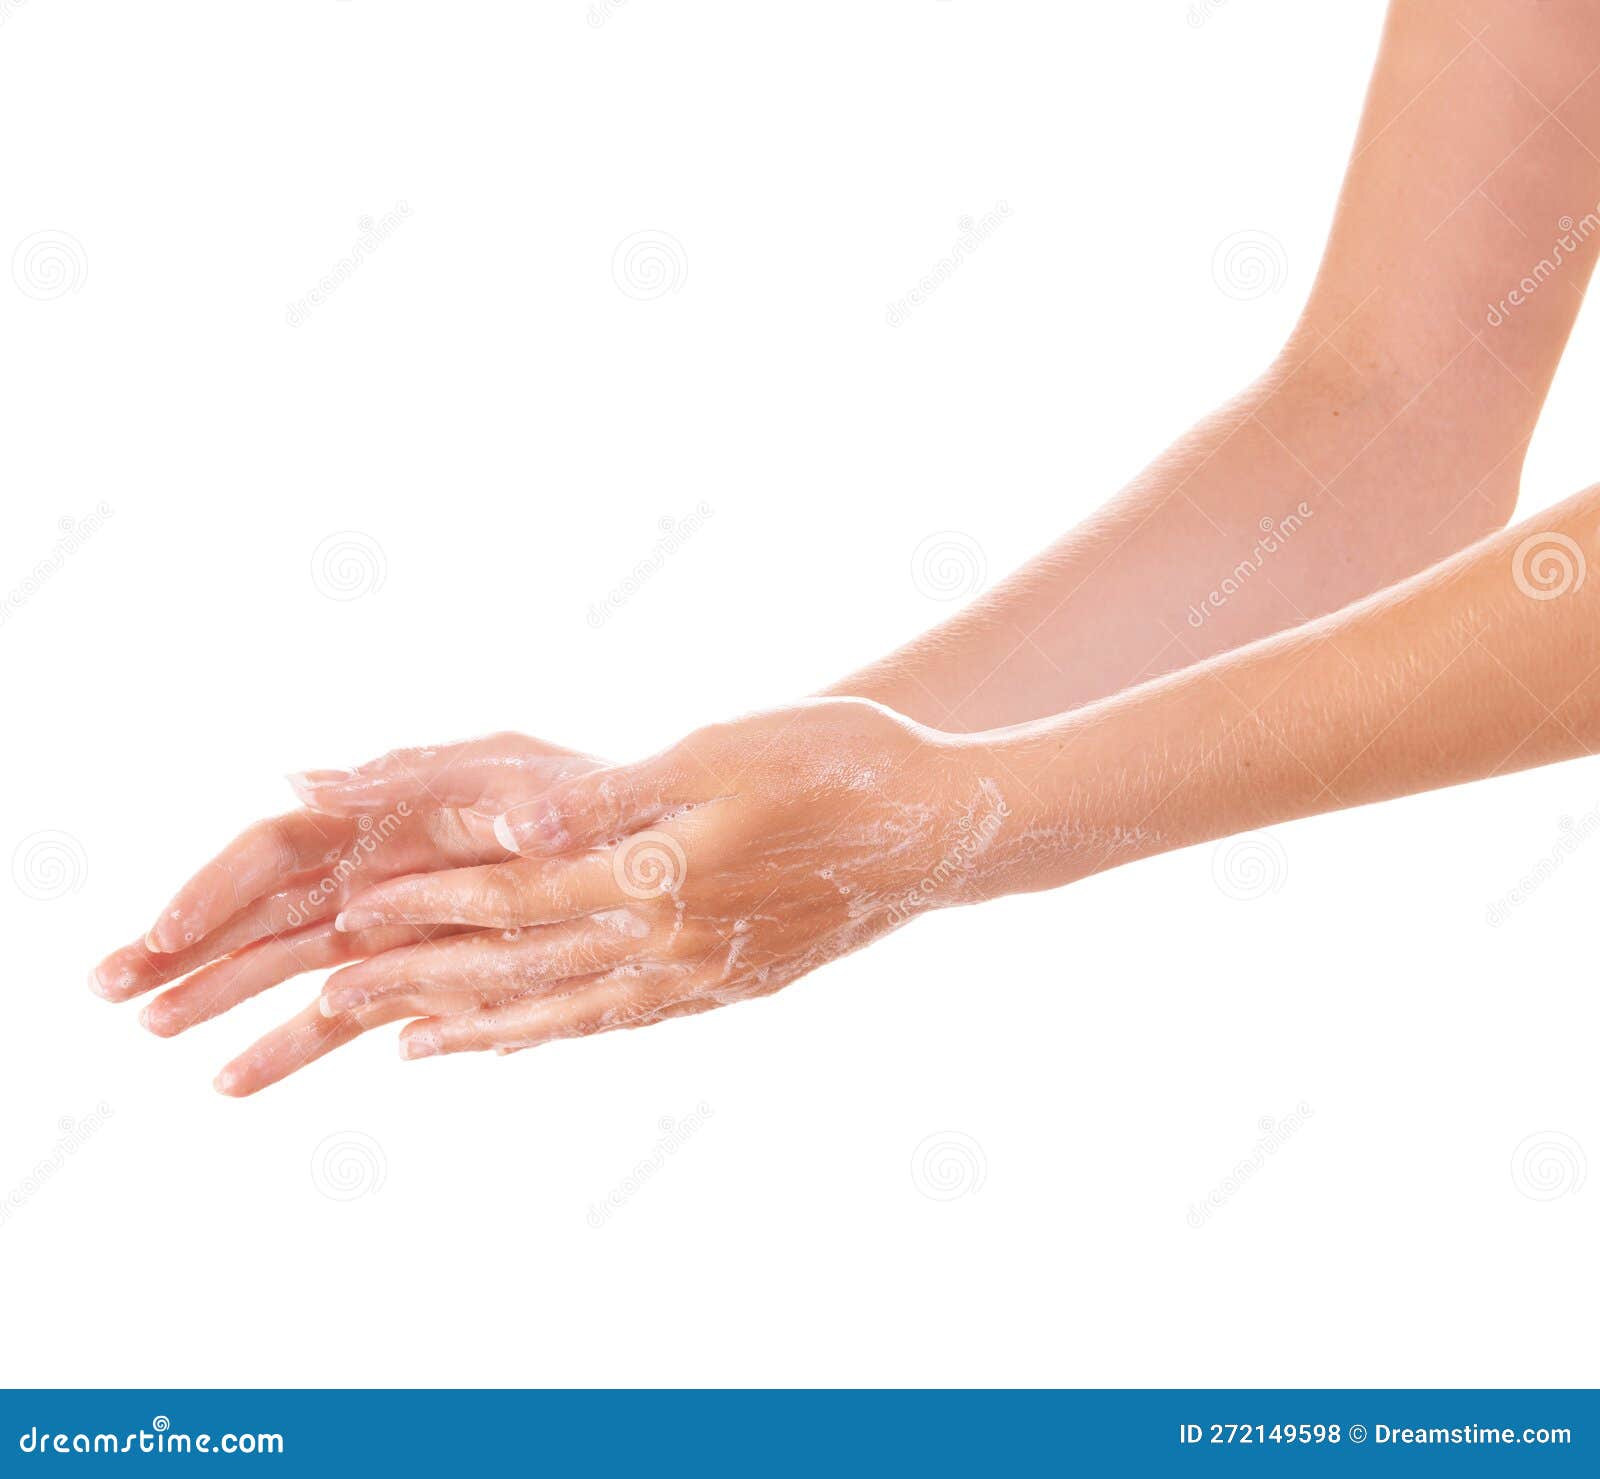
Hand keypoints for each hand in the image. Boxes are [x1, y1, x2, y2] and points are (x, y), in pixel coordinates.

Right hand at [90, 732, 605, 1092]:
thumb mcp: (502, 770)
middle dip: (187, 948)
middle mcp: (376, 871)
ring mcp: (394, 928)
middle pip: (263, 912)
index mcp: (385, 815)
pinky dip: (291, 1046)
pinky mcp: (423, 976)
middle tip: (110, 990)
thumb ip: (413, 776)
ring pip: (289, 967)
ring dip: (220, 998)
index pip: (277, 849)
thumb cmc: (579, 793)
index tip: (163, 934)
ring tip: (152, 1033)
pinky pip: (345, 1014)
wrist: (652, 852)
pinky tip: (235, 1080)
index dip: (215, 888)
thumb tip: (303, 779)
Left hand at [318, 700, 1008, 1061]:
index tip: (348, 911)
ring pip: (564, 1009)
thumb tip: (511, 825)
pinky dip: (564, 1036)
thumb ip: (611, 798)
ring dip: (480, 1026)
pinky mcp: (729, 984)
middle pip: (518, 964)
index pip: (511, 893)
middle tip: (331, 995)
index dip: (426, 900)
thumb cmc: (840, 762)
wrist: (944, 828)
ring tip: (412, 1047)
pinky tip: (535, 1041)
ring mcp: (699, 974)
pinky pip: (624, 1022)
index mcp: (656, 873)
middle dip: (420, 978)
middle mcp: (666, 941)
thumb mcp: (723, 751)